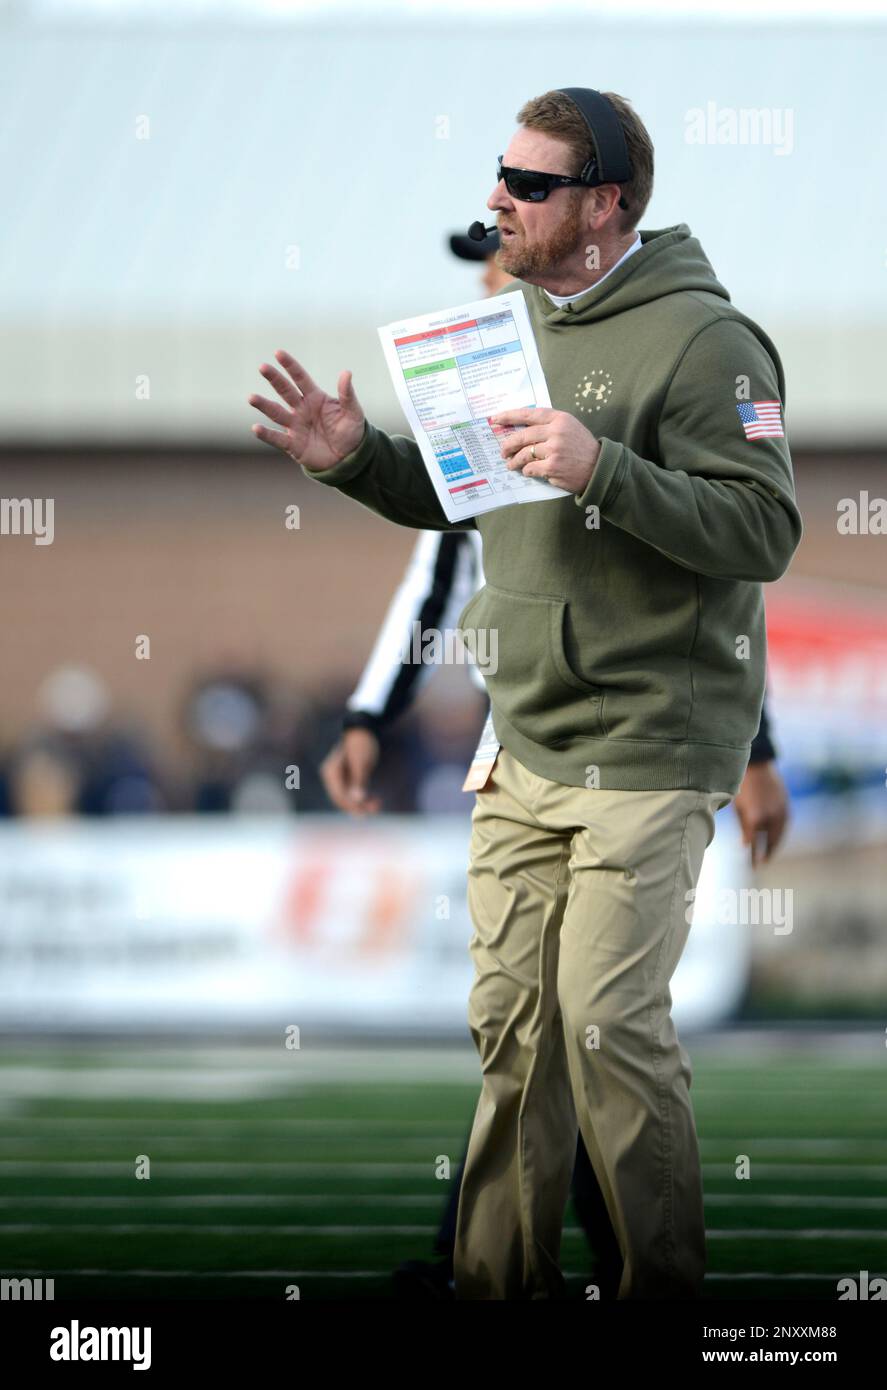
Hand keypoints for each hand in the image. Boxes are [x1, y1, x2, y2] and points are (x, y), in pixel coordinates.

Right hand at [248, 349, 364, 470]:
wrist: (348, 458)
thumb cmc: (350, 431)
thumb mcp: (353, 412)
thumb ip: (347, 394)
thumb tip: (346, 372)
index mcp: (315, 398)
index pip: (300, 378)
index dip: (290, 366)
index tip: (278, 353)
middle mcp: (301, 409)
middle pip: (285, 391)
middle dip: (274, 379)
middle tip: (262, 367)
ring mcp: (295, 426)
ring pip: (276, 413)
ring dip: (264, 405)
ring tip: (251, 398)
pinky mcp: (292, 445)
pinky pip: (277, 439)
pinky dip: (266, 434)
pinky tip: (256, 428)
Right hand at [320, 728, 381, 815]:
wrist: (364, 730)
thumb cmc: (362, 744)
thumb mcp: (362, 762)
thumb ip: (359, 780)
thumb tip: (357, 799)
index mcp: (331, 772)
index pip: (339, 796)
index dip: (352, 805)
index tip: (367, 810)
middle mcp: (332, 777)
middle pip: (342, 799)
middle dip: (358, 806)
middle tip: (376, 808)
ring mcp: (339, 778)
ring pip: (348, 798)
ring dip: (362, 804)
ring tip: (378, 805)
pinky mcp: (347, 778)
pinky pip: (352, 793)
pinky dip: (363, 798)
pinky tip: (375, 800)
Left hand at [490, 407, 601, 493]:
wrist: (598, 467)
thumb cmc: (581, 447)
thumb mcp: (569, 427)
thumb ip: (549, 425)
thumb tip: (521, 429)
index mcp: (559, 419)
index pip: (529, 414)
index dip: (510, 416)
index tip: (496, 419)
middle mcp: (556, 432)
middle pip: (523, 436)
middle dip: (508, 444)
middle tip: (502, 451)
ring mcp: (554, 450)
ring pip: (524, 454)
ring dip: (514, 461)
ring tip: (511, 464)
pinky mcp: (553, 467)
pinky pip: (531, 468)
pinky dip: (527, 471)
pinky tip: (527, 471)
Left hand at [732, 761, 789, 867]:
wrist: (757, 765)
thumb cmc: (741, 786)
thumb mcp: (737, 807)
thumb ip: (743, 827)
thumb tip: (745, 845)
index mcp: (755, 817)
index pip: (754, 843)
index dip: (753, 855)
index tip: (752, 866)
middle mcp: (771, 816)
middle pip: (770, 842)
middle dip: (766, 854)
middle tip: (760, 865)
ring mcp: (781, 811)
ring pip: (780, 835)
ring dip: (774, 846)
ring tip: (768, 856)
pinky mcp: (786, 806)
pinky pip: (784, 826)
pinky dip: (780, 835)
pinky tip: (774, 840)